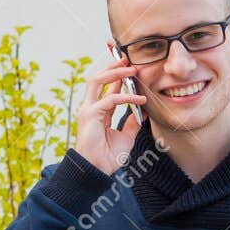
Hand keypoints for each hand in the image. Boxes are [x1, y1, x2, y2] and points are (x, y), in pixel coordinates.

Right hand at [74, 54, 146, 174]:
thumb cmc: (108, 157)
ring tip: (131, 69)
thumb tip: (141, 111)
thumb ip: (132, 123)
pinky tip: (140, 99)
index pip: (106, 87)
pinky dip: (126, 97)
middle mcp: (91, 107)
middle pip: (98, 78)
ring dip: (114, 72)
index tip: (131, 67)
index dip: (117, 75)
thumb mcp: (126, 137)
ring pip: (97, 81)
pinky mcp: (90, 114)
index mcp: (98, 111)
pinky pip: (110, 99)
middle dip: (112, 66)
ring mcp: (88, 109)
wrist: (97, 170)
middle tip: (129, 59)